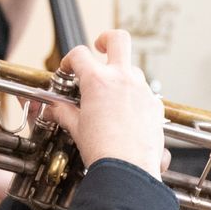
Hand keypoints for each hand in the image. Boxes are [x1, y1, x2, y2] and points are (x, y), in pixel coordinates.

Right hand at [53, 30, 164, 176]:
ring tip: (110, 94)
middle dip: (106, 39)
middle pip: (118, 39)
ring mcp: (142, 90)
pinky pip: (145, 92)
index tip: (68, 69)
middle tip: (100, 47)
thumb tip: (55, 108)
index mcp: (98, 81)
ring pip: (133, 69)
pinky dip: (135, 97)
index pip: (80, 54)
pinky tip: (126, 114)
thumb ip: (64, 112)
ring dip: (121, 75)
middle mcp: (123, 79)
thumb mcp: (77, 128)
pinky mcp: (155, 105)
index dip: (70, 59)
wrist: (128, 170)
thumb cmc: (103, 151)